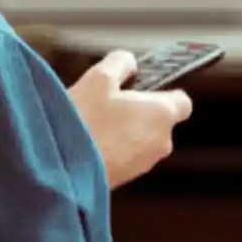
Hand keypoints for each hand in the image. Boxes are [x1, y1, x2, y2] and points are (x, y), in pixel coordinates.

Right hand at [67, 49, 193, 188]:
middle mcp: (160, 142)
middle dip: (138, 110)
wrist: (60, 170)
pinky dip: (114, 147)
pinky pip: (127, 156)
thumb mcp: (99, 78)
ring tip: (94, 123)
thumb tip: (129, 63)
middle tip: (110, 101)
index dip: (163, 92)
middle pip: (158, 121)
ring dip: (124, 130)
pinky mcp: (126, 179)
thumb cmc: (83, 123)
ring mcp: (144, 164)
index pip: (182, 102)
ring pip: (141, 139)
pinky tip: (90, 140)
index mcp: (161, 115)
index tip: (143, 86)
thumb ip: (121, 63)